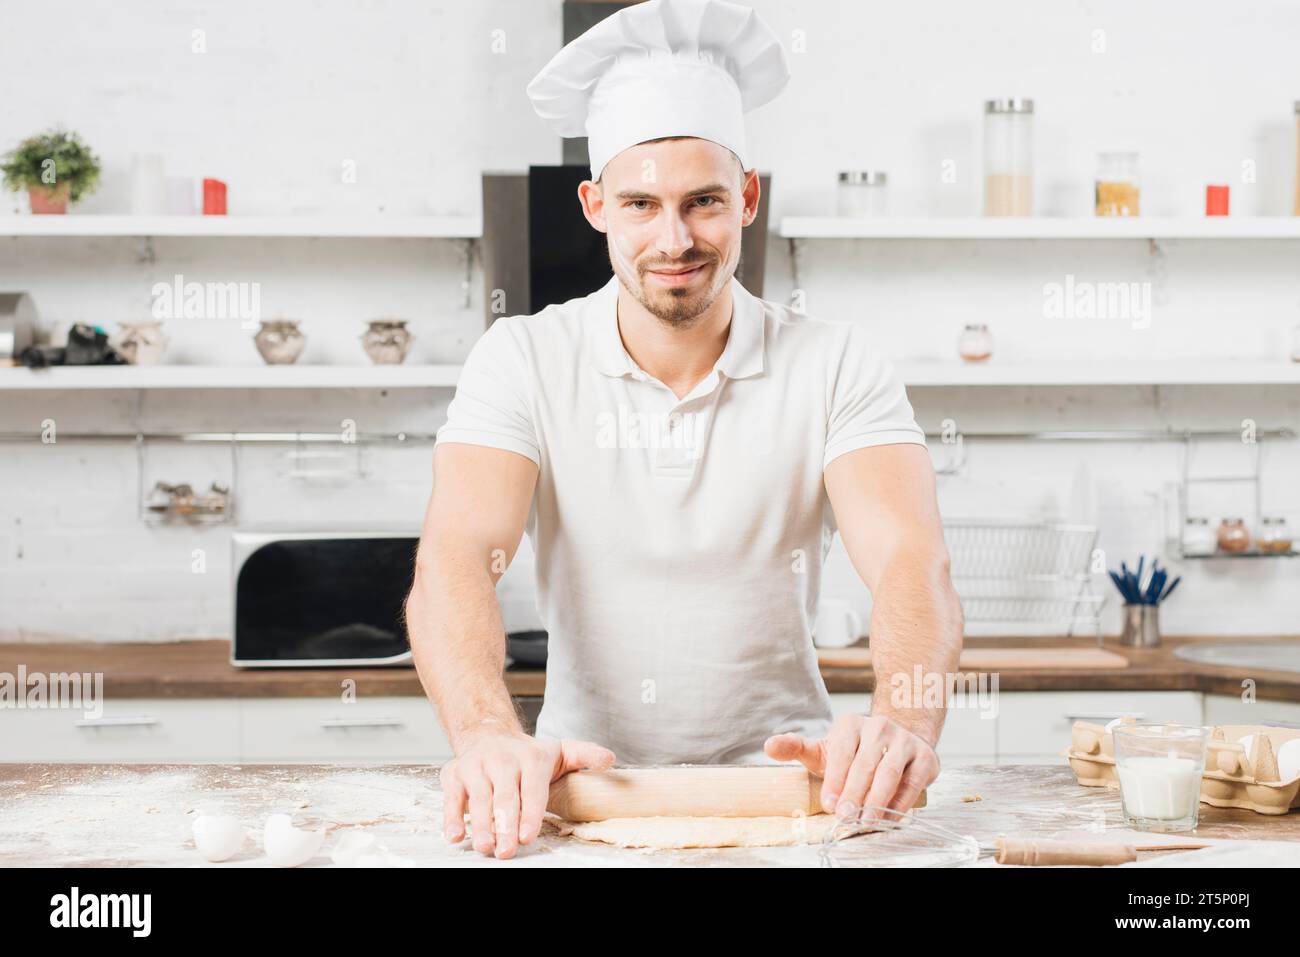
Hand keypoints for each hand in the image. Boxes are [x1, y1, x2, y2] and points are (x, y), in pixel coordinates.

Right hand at [441, 734, 614, 858]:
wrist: (489, 733)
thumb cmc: (528, 754)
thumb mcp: (561, 751)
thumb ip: (585, 756)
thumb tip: (609, 760)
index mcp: (532, 758)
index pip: (533, 789)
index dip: (530, 813)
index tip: (528, 836)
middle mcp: (503, 760)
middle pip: (504, 797)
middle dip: (505, 825)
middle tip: (506, 850)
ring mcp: (477, 766)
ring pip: (478, 798)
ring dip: (480, 824)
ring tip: (484, 846)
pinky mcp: (455, 773)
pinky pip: (452, 796)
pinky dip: (451, 815)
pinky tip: (455, 835)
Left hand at [764, 713, 938, 820]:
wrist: (896, 744)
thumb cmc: (853, 753)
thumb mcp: (824, 749)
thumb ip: (796, 748)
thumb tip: (769, 746)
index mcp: (850, 724)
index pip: (841, 752)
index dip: (834, 780)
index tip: (829, 804)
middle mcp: (879, 726)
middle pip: (865, 763)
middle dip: (854, 793)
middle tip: (846, 817)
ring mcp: (904, 740)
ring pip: (890, 771)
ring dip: (877, 799)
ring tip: (866, 821)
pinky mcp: (924, 757)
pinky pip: (912, 782)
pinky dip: (901, 803)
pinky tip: (889, 818)